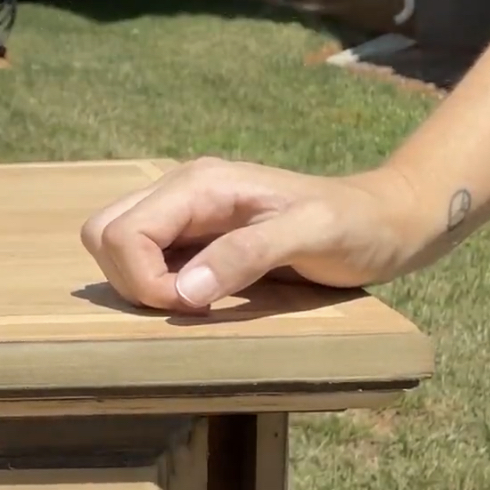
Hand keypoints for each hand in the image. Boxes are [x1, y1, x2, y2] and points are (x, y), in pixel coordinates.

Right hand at [80, 158, 425, 312]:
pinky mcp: (192, 235)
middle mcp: (181, 191)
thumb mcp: (313, 235)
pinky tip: (198, 295)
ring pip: (115, 246)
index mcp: (200, 184)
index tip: (190, 305)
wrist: (386, 219)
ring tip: (192, 301)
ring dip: (138, 283)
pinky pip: (143, 258)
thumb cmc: (357, 226)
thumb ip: (247, 255)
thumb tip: (184, 291)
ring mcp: (184, 213)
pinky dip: (153, 283)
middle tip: (182, 305)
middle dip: (129, 279)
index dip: (141, 280)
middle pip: (103, 233)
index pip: (122, 232)